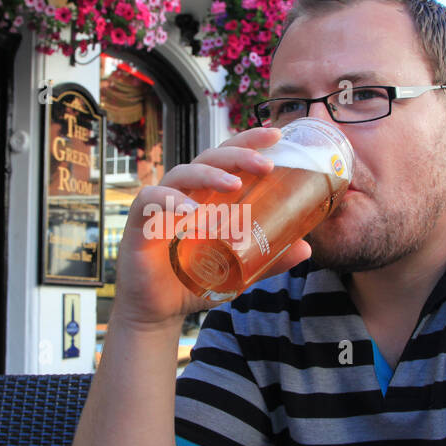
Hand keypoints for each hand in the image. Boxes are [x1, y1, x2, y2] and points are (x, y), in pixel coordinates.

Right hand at [111, 128, 313, 330]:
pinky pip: (152, 199)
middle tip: (265, 164)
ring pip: (184, 172)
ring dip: (210, 174)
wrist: (158, 310)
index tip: (277, 135)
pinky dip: (172, 201)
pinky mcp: (139, 220)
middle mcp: (187, 193)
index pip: (229, 159)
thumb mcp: (239, 271)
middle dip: (238, 154)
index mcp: (210, 196)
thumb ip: (268, 259)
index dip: (250, 142)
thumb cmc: (194, 281)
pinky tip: (193, 213)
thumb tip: (306, 249)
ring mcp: (162, 204)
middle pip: (210, 158)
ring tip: (234, 184)